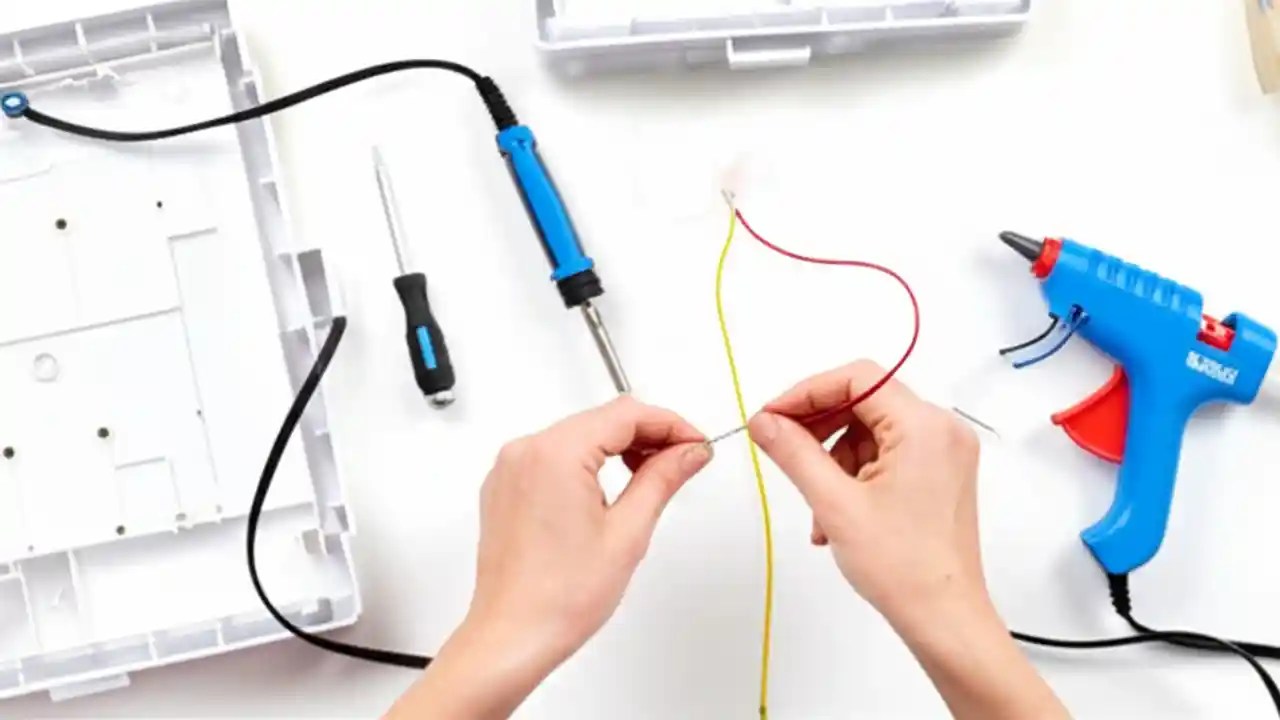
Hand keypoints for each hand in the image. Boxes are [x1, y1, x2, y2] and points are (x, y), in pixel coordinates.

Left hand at [389, 397, 710, 719]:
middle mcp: (525, 452)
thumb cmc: (558, 598)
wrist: (512, 637)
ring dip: (618, 448)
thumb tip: (689, 451)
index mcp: (555, 455)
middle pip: (601, 419)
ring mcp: (510, 469)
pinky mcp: (506, 487)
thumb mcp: (628, 532)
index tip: (694, 443)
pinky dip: (587, 463)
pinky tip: (612, 490)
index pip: (625, 414)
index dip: (669, 423)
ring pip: (578, 435)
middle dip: (647, 434)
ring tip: (652, 479)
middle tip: (683, 460)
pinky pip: (553, 457)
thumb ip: (662, 479)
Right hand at [747, 361, 1066, 719]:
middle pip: (864, 402)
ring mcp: (944, 453)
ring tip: (817, 507)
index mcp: (924, 426)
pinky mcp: (940, 474)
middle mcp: (942, 430)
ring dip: (832, 460)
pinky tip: (835, 515)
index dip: (807, 392)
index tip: (772, 416)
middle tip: (780, 448)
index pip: (857, 379)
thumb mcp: (834, 503)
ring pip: (870, 432)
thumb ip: (794, 452)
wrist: (945, 619)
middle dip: (818, 428)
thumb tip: (764, 421)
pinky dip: (854, 475)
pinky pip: (886, 454)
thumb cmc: (903, 568)